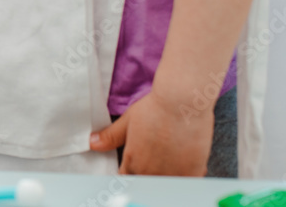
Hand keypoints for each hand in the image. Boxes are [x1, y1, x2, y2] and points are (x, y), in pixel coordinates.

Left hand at [89, 90, 212, 175]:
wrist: (181, 102)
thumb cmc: (154, 109)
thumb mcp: (127, 122)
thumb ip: (110, 137)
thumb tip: (92, 144)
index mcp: (132, 163)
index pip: (126, 179)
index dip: (129, 173)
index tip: (134, 166)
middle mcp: (151, 174)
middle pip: (146, 182)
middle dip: (148, 173)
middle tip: (155, 156)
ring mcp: (172, 176)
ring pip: (166, 183)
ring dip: (167, 175)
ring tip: (170, 156)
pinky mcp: (192, 173)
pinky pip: (187, 183)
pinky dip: (185, 175)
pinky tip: (186, 160)